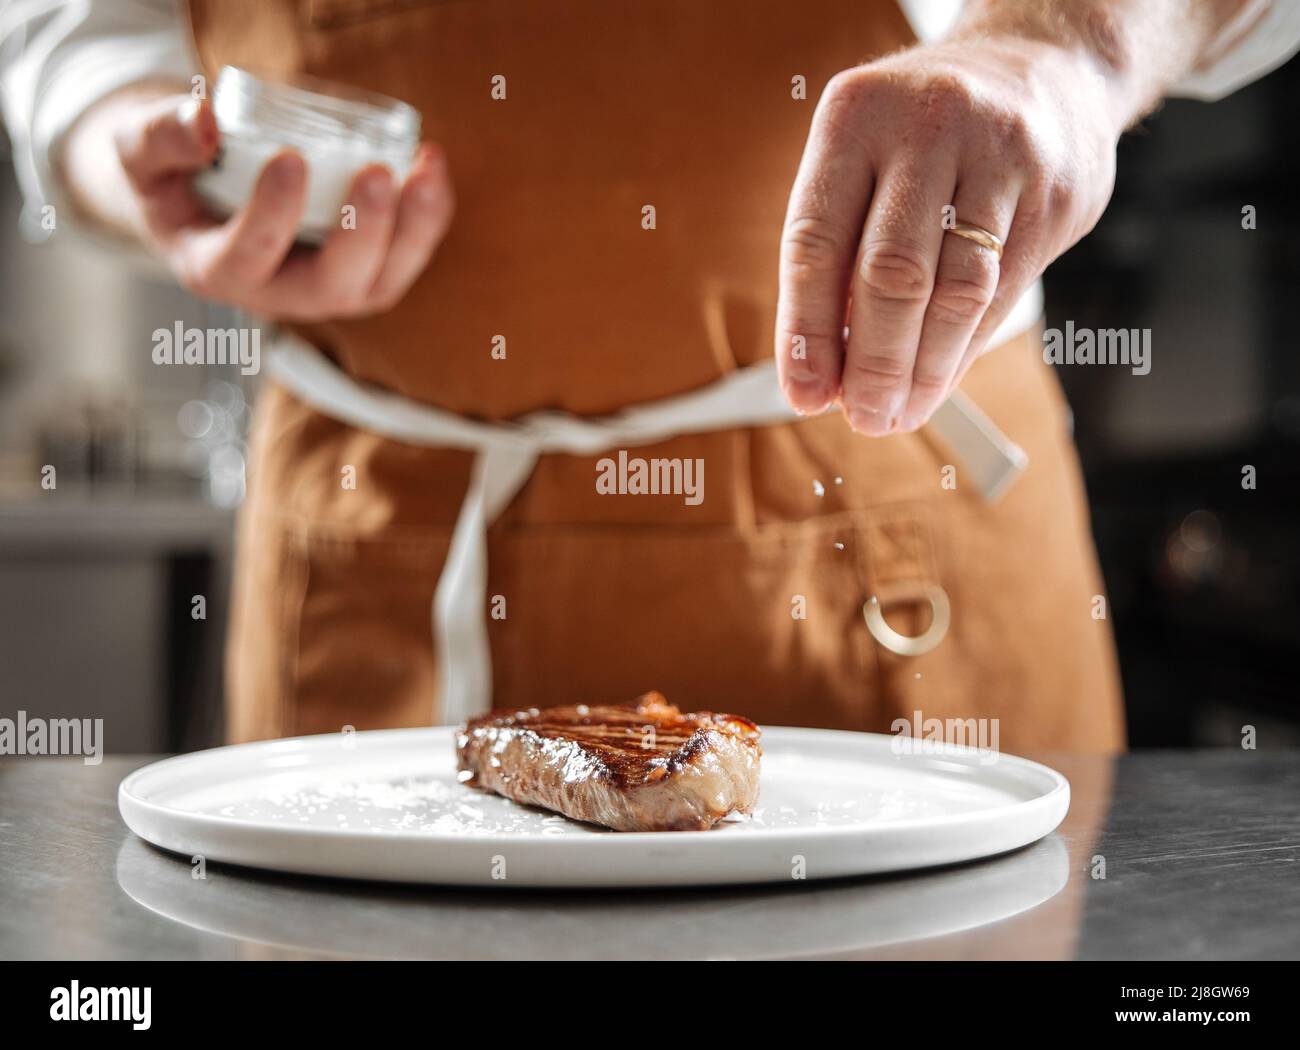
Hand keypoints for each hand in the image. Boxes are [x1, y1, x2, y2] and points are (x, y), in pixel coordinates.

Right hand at [112, 94, 453, 320]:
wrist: (204, 193)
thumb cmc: (171, 177)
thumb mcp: (137, 152)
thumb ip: (158, 137)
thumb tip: (204, 123)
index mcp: (215, 271)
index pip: (247, 257)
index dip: (272, 216)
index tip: (290, 159)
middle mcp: (276, 295)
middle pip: (329, 289)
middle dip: (361, 235)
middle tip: (377, 174)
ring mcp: (326, 290)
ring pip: (380, 285)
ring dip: (412, 233)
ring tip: (425, 171)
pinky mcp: (362, 274)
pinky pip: (404, 260)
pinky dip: (425, 220)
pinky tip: (430, 168)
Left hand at [775, 35, 1120, 433]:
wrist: (1043, 63)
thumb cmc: (923, 134)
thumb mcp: (862, 157)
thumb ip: (838, 249)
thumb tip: (822, 369)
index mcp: (855, 116)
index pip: (816, 241)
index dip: (807, 330)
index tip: (804, 393)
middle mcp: (927, 127)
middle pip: (891, 274)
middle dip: (873, 364)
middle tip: (862, 416)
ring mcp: (1001, 156)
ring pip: (957, 292)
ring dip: (924, 370)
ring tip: (899, 412)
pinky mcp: (1054, 193)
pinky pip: (1005, 292)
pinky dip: (965, 350)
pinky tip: (940, 378)